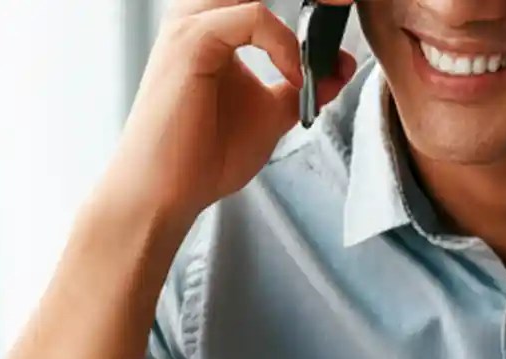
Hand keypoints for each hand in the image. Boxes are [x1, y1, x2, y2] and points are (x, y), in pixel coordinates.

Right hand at [94, 0, 356, 227]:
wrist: (164, 193)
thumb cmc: (203, 158)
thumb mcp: (270, 116)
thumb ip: (303, 87)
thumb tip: (340, 66)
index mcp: (211, 29)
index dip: (305, 16)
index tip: (334, 50)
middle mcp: (196, 18)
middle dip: (306, 9)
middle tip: (328, 42)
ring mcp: (190, 25)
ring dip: (293, 26)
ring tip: (312, 62)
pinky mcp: (191, 41)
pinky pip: (254, 16)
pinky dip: (285, 46)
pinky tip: (295, 79)